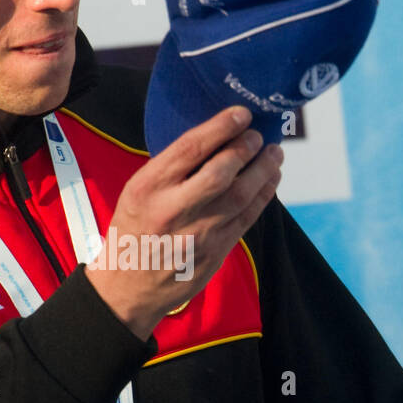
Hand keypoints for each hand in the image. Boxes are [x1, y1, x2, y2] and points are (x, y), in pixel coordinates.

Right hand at [85, 107, 282, 339]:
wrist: (127, 289)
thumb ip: (170, 170)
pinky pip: (247, 218)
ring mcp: (197, 234)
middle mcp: (173, 210)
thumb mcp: (136, 193)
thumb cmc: (133, 231)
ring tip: (274, 153)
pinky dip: (263, 195)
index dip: (222, 126)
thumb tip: (215, 138)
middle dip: (246, 147)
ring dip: (264, 170)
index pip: (191, 148)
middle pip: (221, 171)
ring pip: (241, 195)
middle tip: (258, 135)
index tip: (242, 113)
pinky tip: (270, 180)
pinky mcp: (215, 253)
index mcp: (148, 188)